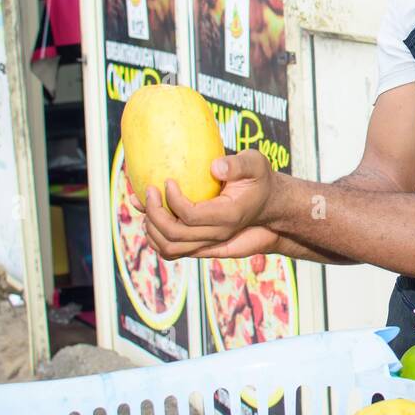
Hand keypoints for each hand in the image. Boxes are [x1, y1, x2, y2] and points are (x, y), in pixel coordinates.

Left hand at [138, 151, 280, 260]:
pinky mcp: (201, 244)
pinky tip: (150, 215)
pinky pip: (172, 249)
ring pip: (169, 248)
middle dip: (154, 212)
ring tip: (146, 202)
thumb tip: (214, 167)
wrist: (268, 203)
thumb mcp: (255, 164)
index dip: (173, 199)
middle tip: (150, 190)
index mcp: (229, 216)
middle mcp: (218, 235)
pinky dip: (155, 236)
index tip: (168, 180)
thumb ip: (237, 165)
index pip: (190, 216)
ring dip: (152, 227)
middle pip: (174, 235)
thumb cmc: (259, 179)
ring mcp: (209, 243)